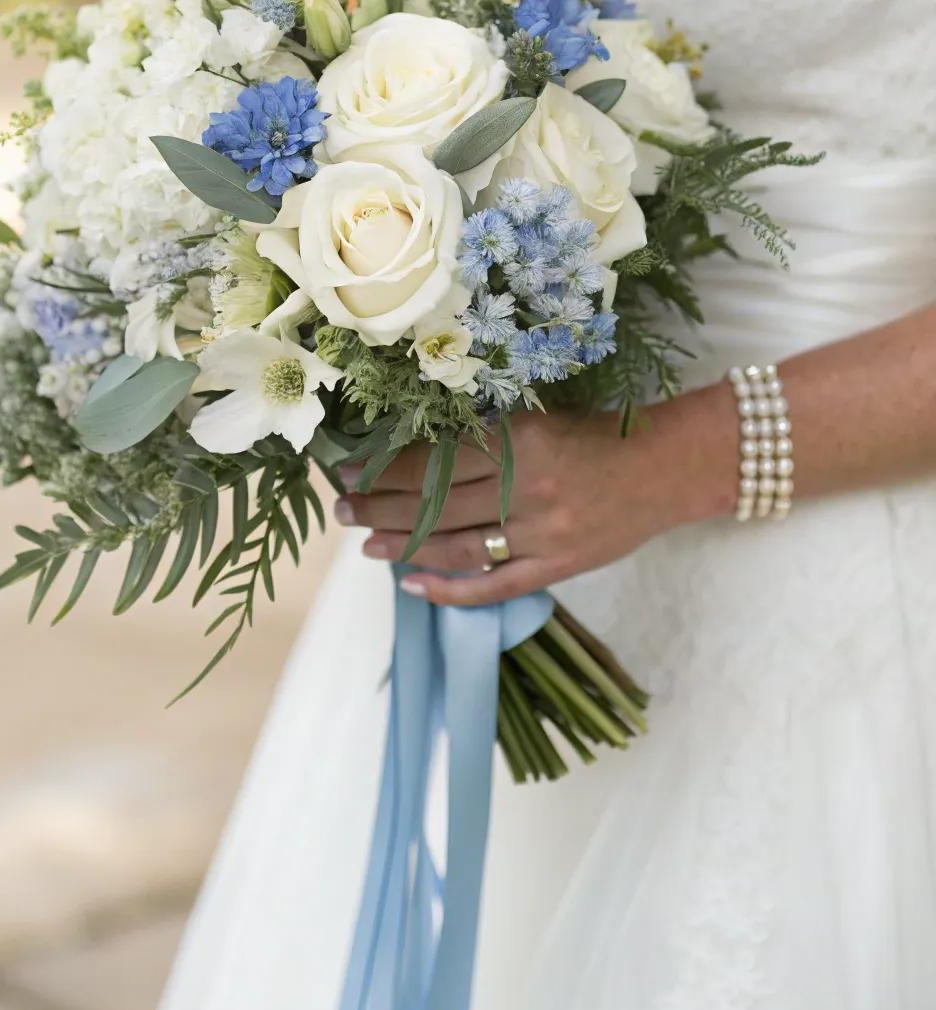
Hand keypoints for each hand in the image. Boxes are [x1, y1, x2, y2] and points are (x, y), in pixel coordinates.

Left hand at [333, 386, 735, 605]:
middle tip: (343, 510)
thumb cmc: (599, 436)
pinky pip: (494, 585)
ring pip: (456, 546)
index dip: (386, 469)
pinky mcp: (558, 567)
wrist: (667, 469)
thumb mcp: (540, 420)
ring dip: (404, 548)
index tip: (351, 470)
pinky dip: (450, 590)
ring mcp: (544, 534)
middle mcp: (529, 488)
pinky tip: (413, 587)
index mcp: (522, 441)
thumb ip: (488, 438)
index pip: (436, 461)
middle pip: (437, 504)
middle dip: (380, 508)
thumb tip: (415, 455)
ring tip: (366, 547)